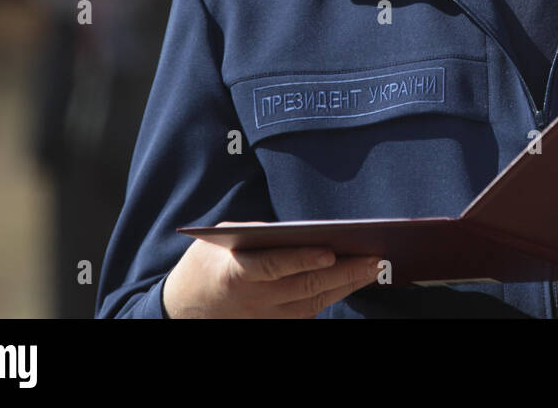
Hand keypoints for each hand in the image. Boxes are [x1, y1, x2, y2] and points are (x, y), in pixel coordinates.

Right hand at [163, 222, 383, 317]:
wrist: (183, 310)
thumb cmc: (206, 265)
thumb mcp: (221, 238)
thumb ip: (258, 231)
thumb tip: (301, 231)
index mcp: (235, 272)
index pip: (273, 267)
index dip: (302, 260)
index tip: (330, 253)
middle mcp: (252, 300)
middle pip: (304, 287)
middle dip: (343, 272)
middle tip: (374, 257)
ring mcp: (264, 317)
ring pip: (313, 303)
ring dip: (346, 286)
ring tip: (373, 267)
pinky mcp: (273, 326)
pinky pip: (308, 313)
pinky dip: (332, 297)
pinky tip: (352, 281)